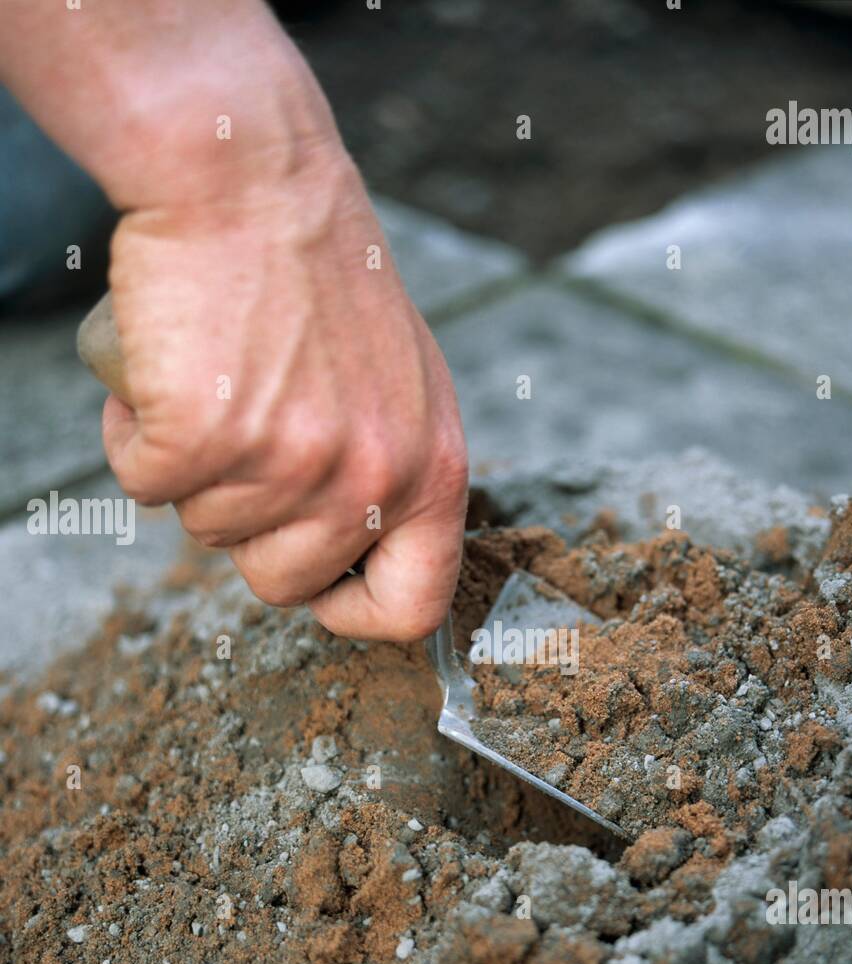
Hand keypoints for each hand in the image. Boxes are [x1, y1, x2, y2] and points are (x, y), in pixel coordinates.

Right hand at [101, 147, 467, 640]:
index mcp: (433, 471)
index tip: (323, 592)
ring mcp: (289, 463)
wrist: (249, 174)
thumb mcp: (402, 388)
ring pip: (207, 531)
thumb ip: (391, 473)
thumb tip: (363, 551)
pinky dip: (133, 432)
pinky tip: (164, 367)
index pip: (413, 606)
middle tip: (249, 435)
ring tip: (216, 375)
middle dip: (250, 524)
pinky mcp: (205, 436)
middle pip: (284, 581)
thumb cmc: (321, 274)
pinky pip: (142, 483)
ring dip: (193, 467)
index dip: (357, 615)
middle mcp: (370, 479)